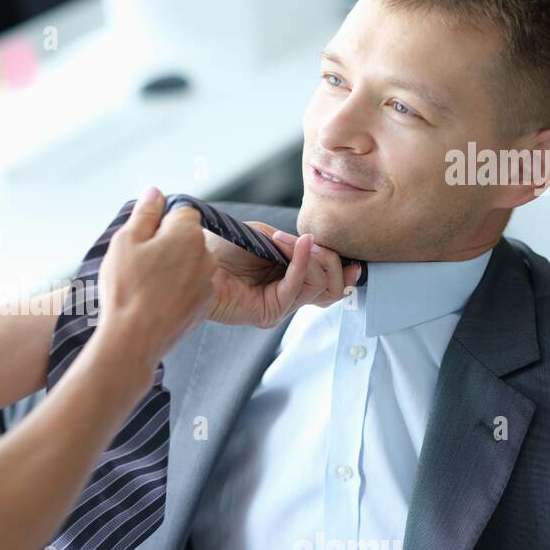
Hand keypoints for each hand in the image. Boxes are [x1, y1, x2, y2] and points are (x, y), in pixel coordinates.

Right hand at [94, 187, 216, 366]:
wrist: (134, 339)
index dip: (160, 223)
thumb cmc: (127, 288)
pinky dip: (177, 290)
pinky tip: (155, 301)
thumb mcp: (125, 241)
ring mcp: (207, 282)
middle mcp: (206, 255)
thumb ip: (144, 213)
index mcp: (188, 233)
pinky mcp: (205, 306)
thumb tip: (155, 192)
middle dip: (167, 245)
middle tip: (140, 264)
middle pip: (187, 238)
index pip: (181, 212)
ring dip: (173, 268)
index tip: (143, 239)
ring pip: (190, 264)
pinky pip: (191, 288)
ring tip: (146, 285)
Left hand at [204, 225, 361, 327]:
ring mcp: (279, 306)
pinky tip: (297, 245)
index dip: (343, 271)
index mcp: (289, 278)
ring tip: (289, 241)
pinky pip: (297, 287)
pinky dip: (301, 262)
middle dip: (329, 260)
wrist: (195, 258)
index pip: (329, 282)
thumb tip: (316, 246)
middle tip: (311, 242)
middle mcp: (287, 295)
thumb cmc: (223, 246)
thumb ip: (293, 244)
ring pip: (319, 287)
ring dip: (310, 257)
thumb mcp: (266, 237)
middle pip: (331, 287)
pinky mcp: (269, 312)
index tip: (354, 261)